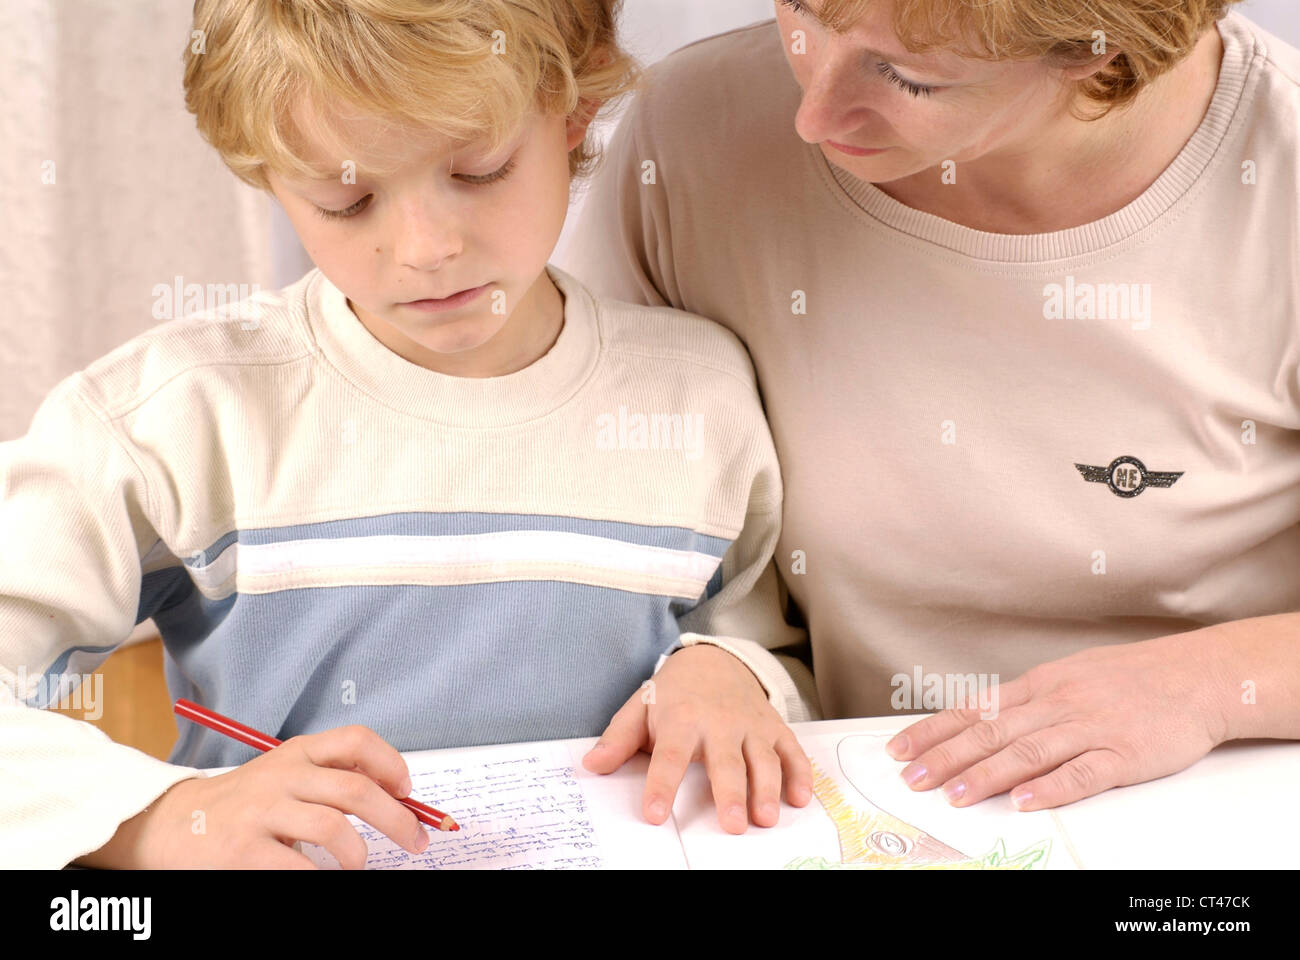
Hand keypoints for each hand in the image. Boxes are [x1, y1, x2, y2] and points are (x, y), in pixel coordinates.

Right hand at [73, 725, 428, 867]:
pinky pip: (301, 868)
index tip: (408, 792)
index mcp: (296, 753)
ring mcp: (261, 812)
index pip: (356, 741)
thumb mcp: (285, 777)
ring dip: (358, 855)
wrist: (170, 826)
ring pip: (335, 828)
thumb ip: (330, 780)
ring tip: (356, 866)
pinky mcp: (243, 850)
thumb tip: (396, 799)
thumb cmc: (242, 805)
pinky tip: (323, 879)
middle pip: (356, 790)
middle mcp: (281, 775)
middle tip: (416, 841)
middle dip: (397, 819)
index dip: (392, 764)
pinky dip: (322, 878)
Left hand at [582, 643, 811, 833]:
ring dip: (767, 789)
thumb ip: (618, 739)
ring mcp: (751, 725)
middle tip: (732, 826)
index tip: (654, 815)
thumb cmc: (674, 693)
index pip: (669, 757)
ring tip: (765, 819)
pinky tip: (800, 798)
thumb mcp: (640, 708)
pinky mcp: (773, 727)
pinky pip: (791, 750)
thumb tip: (591, 765)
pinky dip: (800, 773)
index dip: (662, 786)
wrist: (714, 660)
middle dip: (729, 793)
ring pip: (763, 759)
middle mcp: (720, 722)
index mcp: (682, 719)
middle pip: (725, 761)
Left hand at [885, 629, 1231, 809]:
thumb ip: (1028, 702)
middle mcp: (1057, 703)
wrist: (1196, 676)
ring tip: (955, 795)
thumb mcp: (1069, 677)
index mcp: (1040, 685)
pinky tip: (1024, 801)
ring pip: (1028, 752)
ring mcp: (1090, 727)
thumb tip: (981, 722)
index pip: (974, 709)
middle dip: (947, 757)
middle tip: (913, 778)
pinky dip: (1050, 787)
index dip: (934, 731)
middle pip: (992, 732)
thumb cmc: (1131, 679)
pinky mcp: (1124, 753)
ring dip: (987, 775)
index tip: (899, 750)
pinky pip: (1082, 772)